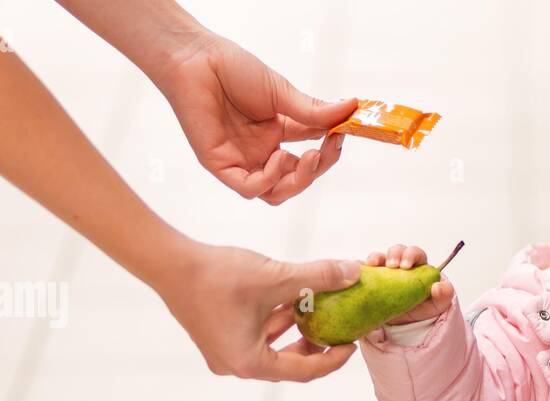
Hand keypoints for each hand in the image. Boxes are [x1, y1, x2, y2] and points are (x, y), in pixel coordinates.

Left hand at [157, 32, 356, 203]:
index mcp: (277, 135)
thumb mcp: (281, 92)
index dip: (329, 150)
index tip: (343, 135)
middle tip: (326, 152)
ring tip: (306, 158)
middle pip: (295, 181)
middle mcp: (260, 153)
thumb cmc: (233, 70)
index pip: (310, 154)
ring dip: (297, 181)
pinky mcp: (220, 166)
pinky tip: (280, 158)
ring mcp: (241, 161)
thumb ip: (313, 110)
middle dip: (316, 171)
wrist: (197, 59)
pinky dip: (269, 180)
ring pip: (275, 192)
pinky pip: (249, 188)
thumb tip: (352, 108)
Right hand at [159, 241, 361, 380]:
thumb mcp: (276, 277)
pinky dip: (275, 322)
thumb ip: (318, 277)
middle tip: (338, 329)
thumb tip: (353, 272)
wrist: (170, 263)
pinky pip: (256, 336)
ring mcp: (224, 353)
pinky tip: (290, 300)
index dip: (333, 358)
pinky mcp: (218, 337)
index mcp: (250, 363)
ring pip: (272, 348)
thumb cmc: (219, 275)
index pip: (304, 371)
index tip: (351, 343)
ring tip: (318, 310)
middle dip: (315, 345)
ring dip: (295, 330)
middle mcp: (236, 365)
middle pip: (288, 364)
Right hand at [365, 245, 455, 324]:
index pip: (414, 253)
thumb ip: (444, 294)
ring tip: (372, 265)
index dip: (410, 255)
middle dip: (393, 254)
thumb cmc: (424, 308)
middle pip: (395, 251)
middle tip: (392, 265)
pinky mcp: (371, 280)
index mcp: (417, 266)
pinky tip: (356, 273)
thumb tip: (439, 286)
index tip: (406, 266)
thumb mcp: (438, 304)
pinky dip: (359, 269)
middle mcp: (400, 266)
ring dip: (375, 258)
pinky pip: (363, 271)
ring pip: (378, 258)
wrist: (409, 324)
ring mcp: (384, 272)